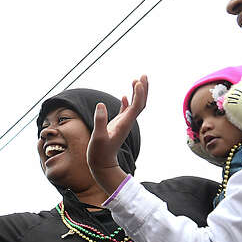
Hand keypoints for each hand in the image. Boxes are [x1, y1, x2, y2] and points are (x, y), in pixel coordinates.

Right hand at [87, 76, 147, 193]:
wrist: (102, 165)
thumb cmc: (99, 153)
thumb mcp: (98, 138)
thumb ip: (100, 121)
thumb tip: (101, 104)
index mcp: (124, 124)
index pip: (136, 106)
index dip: (139, 94)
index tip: (138, 82)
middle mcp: (127, 122)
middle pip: (140, 104)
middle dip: (143, 89)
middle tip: (144, 75)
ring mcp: (123, 124)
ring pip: (135, 106)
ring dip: (137, 93)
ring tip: (136, 80)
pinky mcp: (117, 126)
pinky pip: (125, 111)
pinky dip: (127, 102)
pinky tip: (125, 95)